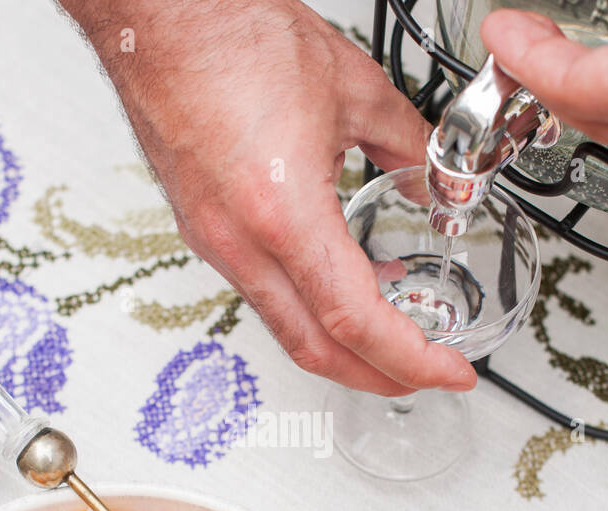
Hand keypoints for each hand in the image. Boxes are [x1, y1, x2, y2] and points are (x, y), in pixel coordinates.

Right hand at [58, 0, 475, 395]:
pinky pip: (263, 292)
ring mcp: (213, 241)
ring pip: (285, 326)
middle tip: (424, 376)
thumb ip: (406, 142)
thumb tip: (435, 176)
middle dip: (378, 377)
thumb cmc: (230, 35)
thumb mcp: (350, 86)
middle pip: (315, 348)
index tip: (449, 371)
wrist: (158, 15)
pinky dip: (309, 307)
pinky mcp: (203, 228)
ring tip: (391, 340)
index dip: (410, 359)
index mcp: (280, 211)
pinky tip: (337, 287)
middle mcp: (238, 240)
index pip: (354, 320)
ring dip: (342, 346)